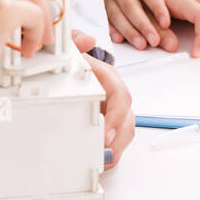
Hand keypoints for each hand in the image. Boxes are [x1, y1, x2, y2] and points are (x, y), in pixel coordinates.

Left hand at [71, 31, 134, 167]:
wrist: (74, 69)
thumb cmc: (76, 61)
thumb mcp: (73, 47)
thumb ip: (76, 41)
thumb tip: (86, 39)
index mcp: (108, 77)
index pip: (119, 95)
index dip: (115, 114)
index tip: (106, 130)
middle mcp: (115, 93)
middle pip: (126, 117)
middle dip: (118, 137)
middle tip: (106, 151)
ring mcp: (115, 108)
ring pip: (126, 129)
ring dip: (118, 146)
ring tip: (106, 160)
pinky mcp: (111, 121)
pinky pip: (119, 137)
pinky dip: (114, 150)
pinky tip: (105, 160)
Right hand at [85, 0, 187, 49]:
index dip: (156, 6)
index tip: (166, 22)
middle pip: (130, 6)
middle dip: (143, 25)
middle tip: (156, 40)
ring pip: (117, 15)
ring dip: (129, 31)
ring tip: (143, 44)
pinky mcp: (103, 3)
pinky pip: (107, 18)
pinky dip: (113, 30)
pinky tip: (120, 39)